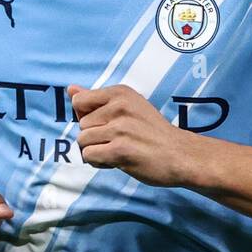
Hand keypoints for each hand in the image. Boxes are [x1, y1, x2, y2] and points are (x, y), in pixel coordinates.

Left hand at [68, 83, 196, 187]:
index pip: (79, 102)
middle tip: (118, 141)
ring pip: (83, 141)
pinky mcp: (120, 149)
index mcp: (120, 93)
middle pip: (81, 125)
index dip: (88, 118)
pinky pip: (89, 156)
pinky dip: (99, 162)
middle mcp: (119, 106)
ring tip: (117, 151)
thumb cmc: (153, 132)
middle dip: (94, 137)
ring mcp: (120, 128)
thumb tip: (70, 89)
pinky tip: (116, 161)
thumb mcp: (129, 106)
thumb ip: (96, 99)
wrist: (181, 154)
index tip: (108, 124)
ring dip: (96, 151)